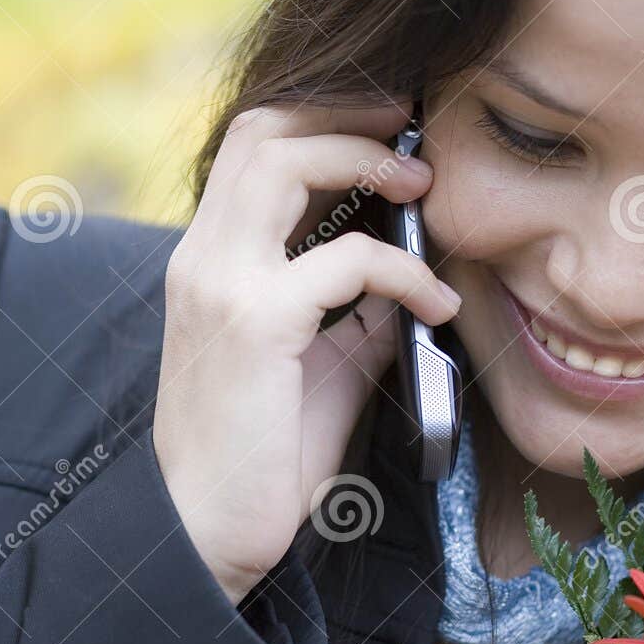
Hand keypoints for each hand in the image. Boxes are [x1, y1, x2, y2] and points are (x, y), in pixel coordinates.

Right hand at [152, 100, 460, 604]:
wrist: (209, 531)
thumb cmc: (265, 455)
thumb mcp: (319, 365)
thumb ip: (354, 312)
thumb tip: (409, 276)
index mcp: (211, 261)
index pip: (253, 147)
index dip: (322, 117)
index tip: (392, 124)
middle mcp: (204, 258)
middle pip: (263, 128)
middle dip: (345, 112)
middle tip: (414, 127)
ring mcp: (223, 285)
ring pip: (283, 160)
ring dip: (364, 157)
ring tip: (425, 185)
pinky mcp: (257, 324)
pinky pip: (346, 260)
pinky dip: (405, 270)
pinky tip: (439, 306)